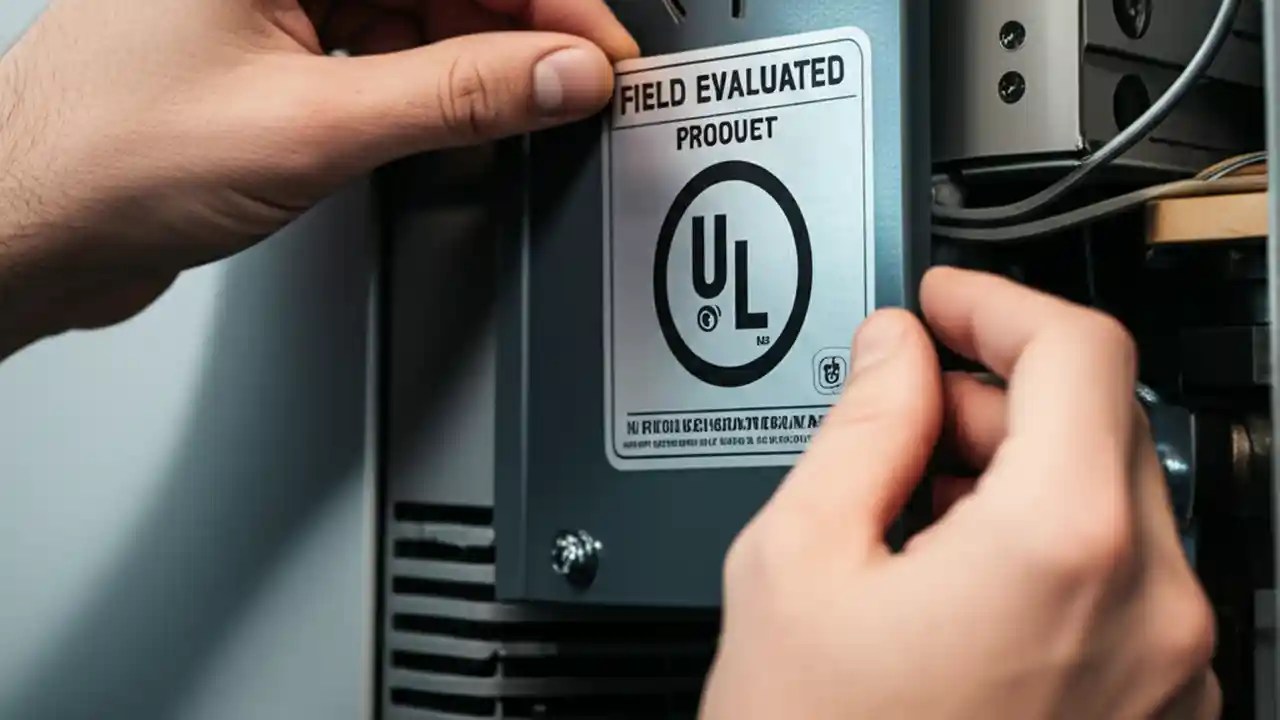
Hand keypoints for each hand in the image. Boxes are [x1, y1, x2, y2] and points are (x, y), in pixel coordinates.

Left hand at [0, 0, 635, 353]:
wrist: (30, 228)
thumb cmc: (105, 161)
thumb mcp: (313, 126)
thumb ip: (454, 96)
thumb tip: (559, 73)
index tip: (596, 48)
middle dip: (518, 26)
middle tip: (578, 84)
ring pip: (414, 5)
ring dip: (477, 56)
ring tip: (530, 106)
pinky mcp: (273, 44)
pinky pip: (379, 42)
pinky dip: (428, 78)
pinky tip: (463, 110)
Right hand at [701, 268, 1218, 718]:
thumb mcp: (798, 559)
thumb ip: (862, 424)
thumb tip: (894, 352)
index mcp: (1063, 547)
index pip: (1075, 349)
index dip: (995, 304)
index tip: (945, 306)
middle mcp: (1149, 611)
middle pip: (1098, 422)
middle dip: (996, 395)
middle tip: (904, 413)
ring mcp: (1165, 674)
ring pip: (1112, 502)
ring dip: (1018, 472)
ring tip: (911, 512)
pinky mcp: (1153, 716)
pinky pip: (1119, 583)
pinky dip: (1046, 546)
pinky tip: (954, 581)